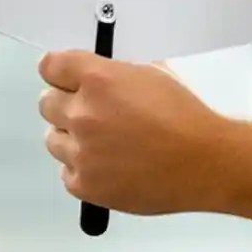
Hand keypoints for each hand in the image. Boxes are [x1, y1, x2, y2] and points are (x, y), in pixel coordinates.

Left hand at [37, 51, 232, 214]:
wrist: (205, 163)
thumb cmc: (186, 120)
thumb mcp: (151, 74)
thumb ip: (111, 74)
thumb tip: (92, 78)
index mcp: (98, 80)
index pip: (50, 66)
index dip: (58, 72)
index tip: (62, 78)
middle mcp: (83, 114)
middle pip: (45, 102)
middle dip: (65, 104)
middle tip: (90, 113)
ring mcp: (81, 152)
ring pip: (52, 139)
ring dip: (71, 138)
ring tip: (104, 144)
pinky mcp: (84, 184)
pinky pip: (67, 173)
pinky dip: (82, 170)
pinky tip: (109, 166)